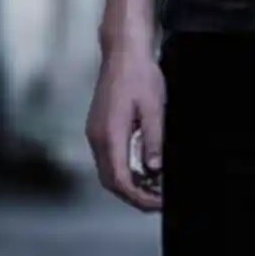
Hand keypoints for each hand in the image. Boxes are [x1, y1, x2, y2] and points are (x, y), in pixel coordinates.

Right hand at [85, 44, 164, 211]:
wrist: (123, 52)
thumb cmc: (140, 76)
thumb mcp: (154, 108)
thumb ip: (153, 140)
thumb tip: (154, 169)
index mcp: (109, 135)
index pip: (119, 180)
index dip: (138, 197)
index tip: (158, 204)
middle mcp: (97, 137)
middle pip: (111, 181)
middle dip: (134, 195)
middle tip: (159, 201)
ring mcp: (95, 132)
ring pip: (109, 171)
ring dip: (130, 183)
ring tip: (155, 187)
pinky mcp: (99, 127)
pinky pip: (109, 158)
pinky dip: (125, 169)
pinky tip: (144, 169)